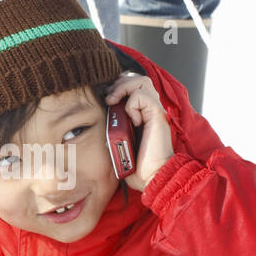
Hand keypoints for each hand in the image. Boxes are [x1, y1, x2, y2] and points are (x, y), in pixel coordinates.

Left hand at [105, 72, 174, 192]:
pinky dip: (132, 105)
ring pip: (141, 81)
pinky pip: (142, 96)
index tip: (105, 97)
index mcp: (142, 113)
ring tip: (114, 103)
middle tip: (108, 99)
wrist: (152, 176)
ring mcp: (155, 110)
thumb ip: (114, 127)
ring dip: (124, 88)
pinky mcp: (158, 114)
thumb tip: (98, 119)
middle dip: (119, 84)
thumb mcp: (119, 141)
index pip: (132, 85)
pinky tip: (132, 121)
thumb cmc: (136, 165)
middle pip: (137, 78)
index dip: (118, 85)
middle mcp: (150, 108)